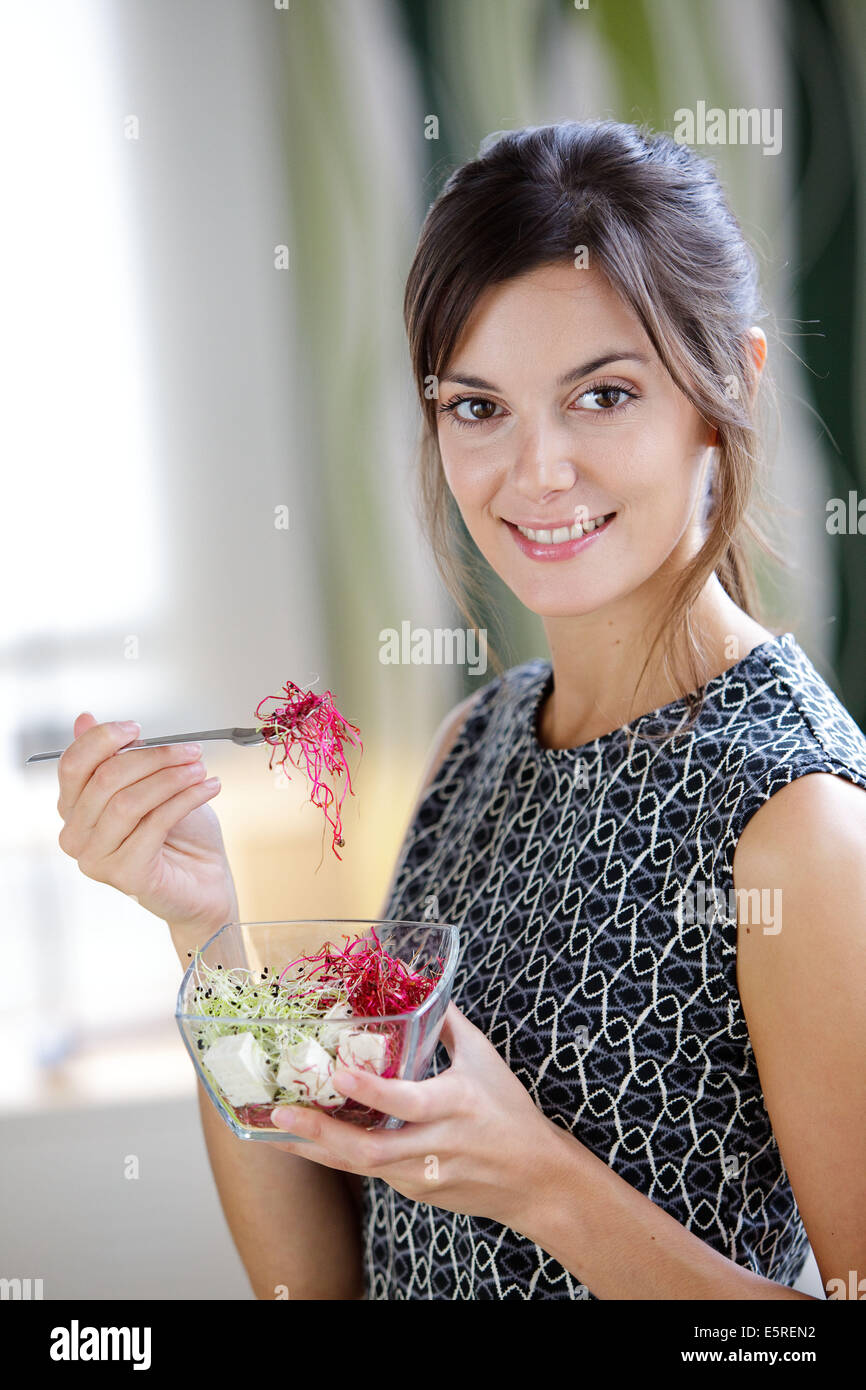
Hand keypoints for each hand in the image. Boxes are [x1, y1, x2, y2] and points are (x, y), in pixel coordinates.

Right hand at [57, 712, 234, 928]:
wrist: (205, 882)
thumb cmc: (178, 834)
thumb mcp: (150, 784)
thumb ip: (118, 756)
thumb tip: (83, 719)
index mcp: (73, 809)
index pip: (72, 765)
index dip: (102, 739)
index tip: (137, 727)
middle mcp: (75, 836)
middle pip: (105, 779)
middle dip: (153, 757)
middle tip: (190, 750)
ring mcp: (96, 859)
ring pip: (129, 801)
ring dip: (172, 778)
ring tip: (201, 769)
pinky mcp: (125, 874)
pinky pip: (155, 823)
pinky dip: (186, 798)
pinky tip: (209, 788)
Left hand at [269, 1002, 558, 1230]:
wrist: (536, 1181)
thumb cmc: (510, 1111)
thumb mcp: (483, 1059)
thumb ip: (447, 1023)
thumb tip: (420, 985)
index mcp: (456, 1104)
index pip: (408, 1100)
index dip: (371, 1089)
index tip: (337, 1071)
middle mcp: (436, 1144)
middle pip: (370, 1148)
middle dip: (320, 1131)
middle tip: (280, 1112)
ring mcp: (422, 1174)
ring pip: (360, 1165)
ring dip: (315, 1147)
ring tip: (275, 1128)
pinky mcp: (414, 1191)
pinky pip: (369, 1172)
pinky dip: (337, 1155)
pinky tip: (308, 1139)